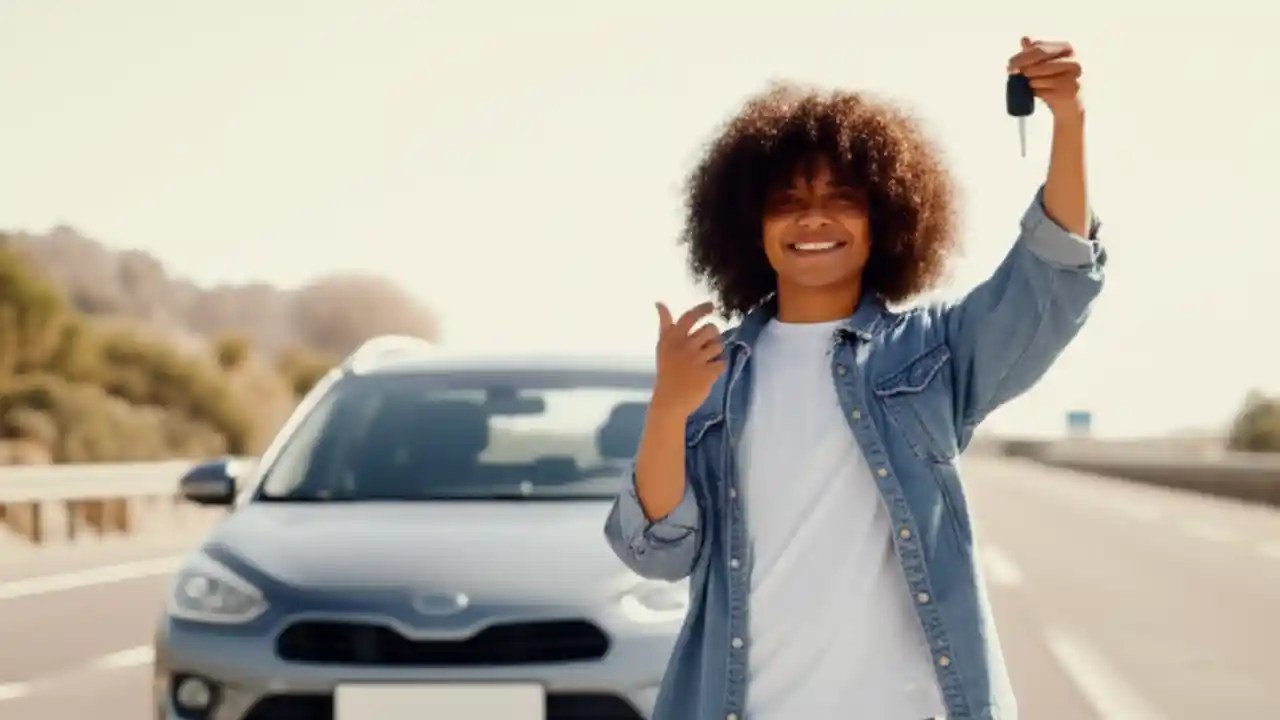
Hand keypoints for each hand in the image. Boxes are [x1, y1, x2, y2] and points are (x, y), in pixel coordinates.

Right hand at [652, 301, 725, 417]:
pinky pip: (722, 362)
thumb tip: (659, 302)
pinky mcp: (708, 373)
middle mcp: (685, 346)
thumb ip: (665, 324)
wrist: (669, 401)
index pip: (690, 317)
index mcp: (673, 338)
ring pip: (718, 345)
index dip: (702, 309)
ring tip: (707, 360)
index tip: (711, 306)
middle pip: (710, 329)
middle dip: (712, 336)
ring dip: (716, 351)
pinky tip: (710, 372)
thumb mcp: (662, 346)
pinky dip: (718, 367)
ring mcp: (697, 360)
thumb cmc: (666, 373)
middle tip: (707, 346)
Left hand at [1007, 37, 1083, 118]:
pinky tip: (1039, 93)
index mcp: (1065, 48)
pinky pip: (1047, 90)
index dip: (1021, 56)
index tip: (1009, 65)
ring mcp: (1075, 74)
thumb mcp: (1041, 67)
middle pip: (1041, 55)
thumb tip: (1024, 39)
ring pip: (1042, 74)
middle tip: (1012, 73)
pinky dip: (1039, 92)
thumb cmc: (1052, 84)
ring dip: (1031, 80)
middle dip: (1023, 64)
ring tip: (1031, 84)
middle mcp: (1073, 58)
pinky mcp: (1073, 90)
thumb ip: (1032, 54)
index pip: (1039, 47)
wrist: (1068, 106)